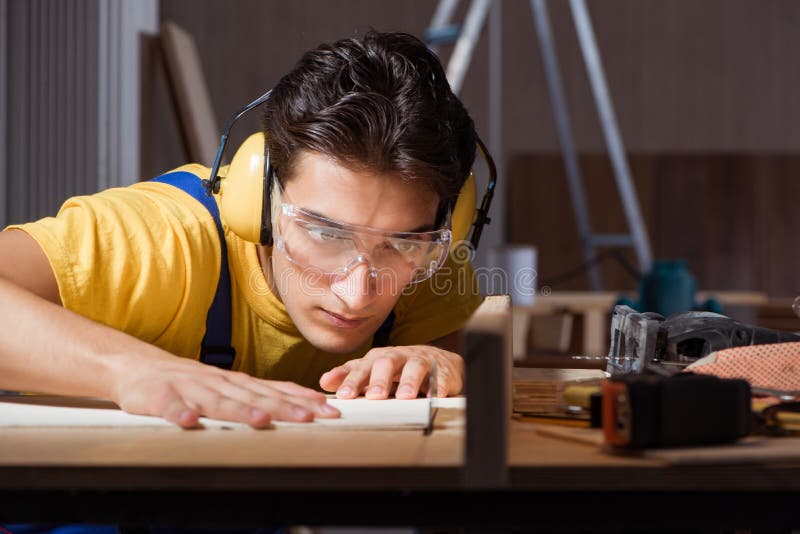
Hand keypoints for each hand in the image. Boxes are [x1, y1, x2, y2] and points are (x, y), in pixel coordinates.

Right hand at [111, 354, 339, 428]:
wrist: (140, 368)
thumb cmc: (192, 382)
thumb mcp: (231, 387)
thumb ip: (262, 395)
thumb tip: (304, 404)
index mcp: (237, 383)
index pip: (276, 391)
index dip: (302, 400)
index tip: (328, 410)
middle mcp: (220, 383)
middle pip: (255, 397)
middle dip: (284, 407)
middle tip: (310, 417)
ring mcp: (191, 389)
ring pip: (219, 401)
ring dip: (240, 411)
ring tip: (261, 421)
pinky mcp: (160, 397)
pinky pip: (170, 406)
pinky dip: (179, 413)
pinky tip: (187, 422)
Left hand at [319, 345, 462, 399]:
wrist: (436, 360)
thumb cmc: (398, 367)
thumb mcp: (372, 369)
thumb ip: (350, 375)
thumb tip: (323, 381)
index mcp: (378, 358)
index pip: (361, 368)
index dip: (352, 381)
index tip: (343, 395)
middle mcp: (397, 357)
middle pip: (386, 364)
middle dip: (380, 380)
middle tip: (374, 397)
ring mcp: (420, 361)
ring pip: (414, 367)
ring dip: (409, 382)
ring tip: (405, 396)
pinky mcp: (441, 370)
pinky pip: (440, 377)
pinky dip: (438, 386)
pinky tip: (434, 396)